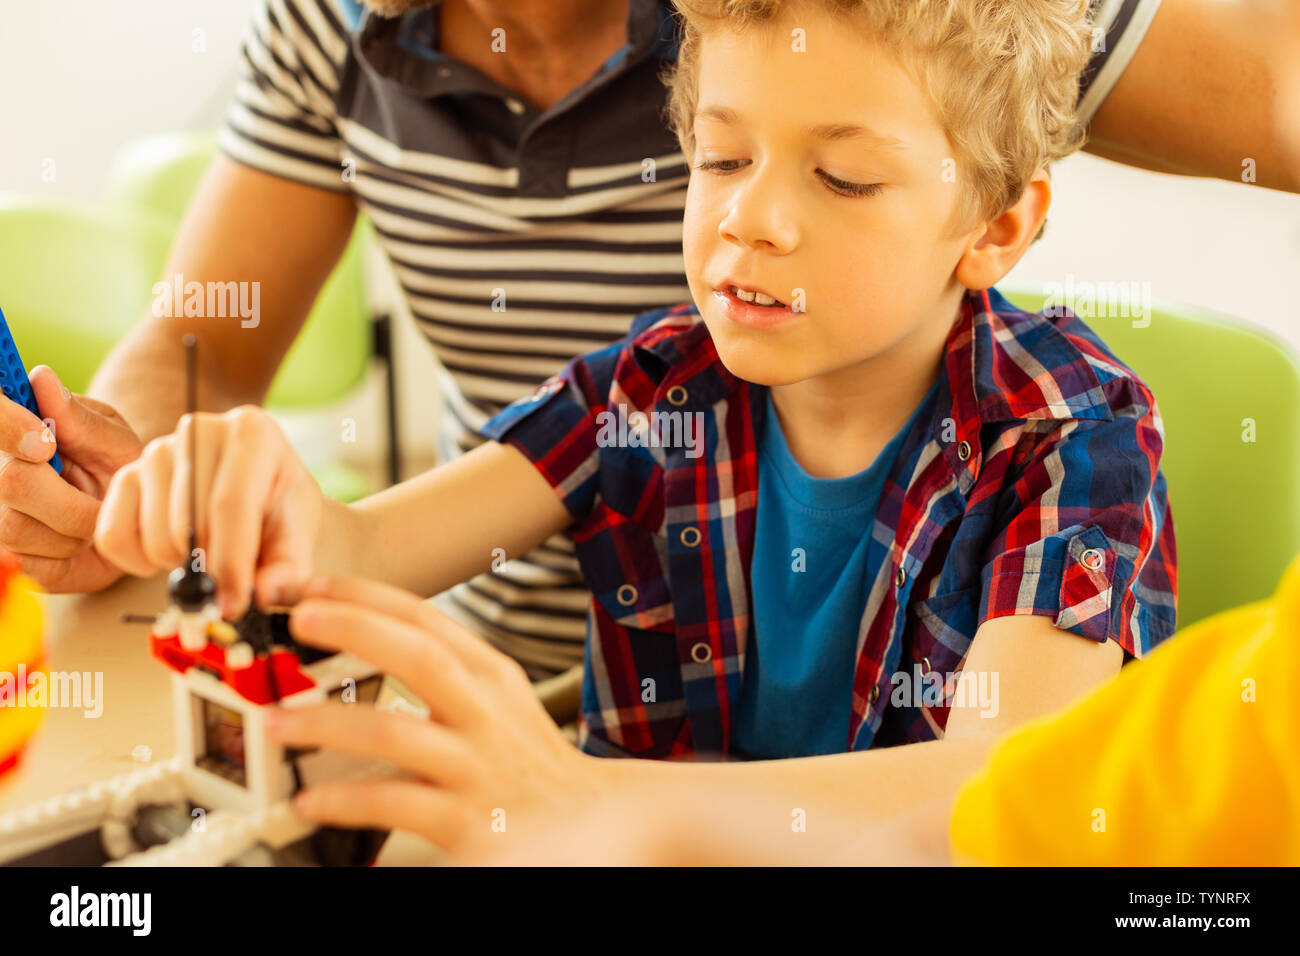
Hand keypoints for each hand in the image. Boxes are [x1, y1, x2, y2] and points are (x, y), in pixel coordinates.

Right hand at [0, 366, 142, 591]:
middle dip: (70, 501)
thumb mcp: (114, 441)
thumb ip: (79, 418)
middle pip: (10, 483)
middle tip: (101, 500)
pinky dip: (69, 557)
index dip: (9, 428)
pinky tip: (80, 543)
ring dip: (73, 532)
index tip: (45, 442)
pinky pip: (33, 565)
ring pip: (17, 529)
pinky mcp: (14, 557)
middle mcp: (1, 472)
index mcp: (21, 434)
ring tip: (92, 519)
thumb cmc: (121, 471)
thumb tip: (41, 377)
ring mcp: (2, 515)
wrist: (135, 521)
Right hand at [93, 405, 322, 617]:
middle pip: (189, 523)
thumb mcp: (298, 530)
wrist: (252, 481)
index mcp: (252, 433)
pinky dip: (138, 562)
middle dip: (209, 570)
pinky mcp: (126, 475)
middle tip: (227, 578)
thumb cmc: (276, 503)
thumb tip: (262, 595)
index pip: (231, 503)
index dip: (231, 562)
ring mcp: (156, 451)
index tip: (232, 605)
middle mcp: (198, 432)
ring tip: (206, 552)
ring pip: (155, 535)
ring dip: (179, 565)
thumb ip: (288, 567)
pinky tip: (170, 555)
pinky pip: (114, 536)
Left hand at [265, 576, 601, 858]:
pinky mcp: (465, 821)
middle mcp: (486, 713)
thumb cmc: (523, 755)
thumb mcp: (498, 698)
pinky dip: (343, 801)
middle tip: (296, 621)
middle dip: (355, 630)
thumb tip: (363, 634)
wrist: (583, 820)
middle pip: (419, 656)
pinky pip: (393, 803)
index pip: (427, 619)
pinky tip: (308, 801)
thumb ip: (444, 668)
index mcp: (491, 674)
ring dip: (325, 724)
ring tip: (276, 722)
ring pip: (394, 732)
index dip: (367, 597)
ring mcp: (475, 766)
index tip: (313, 588)